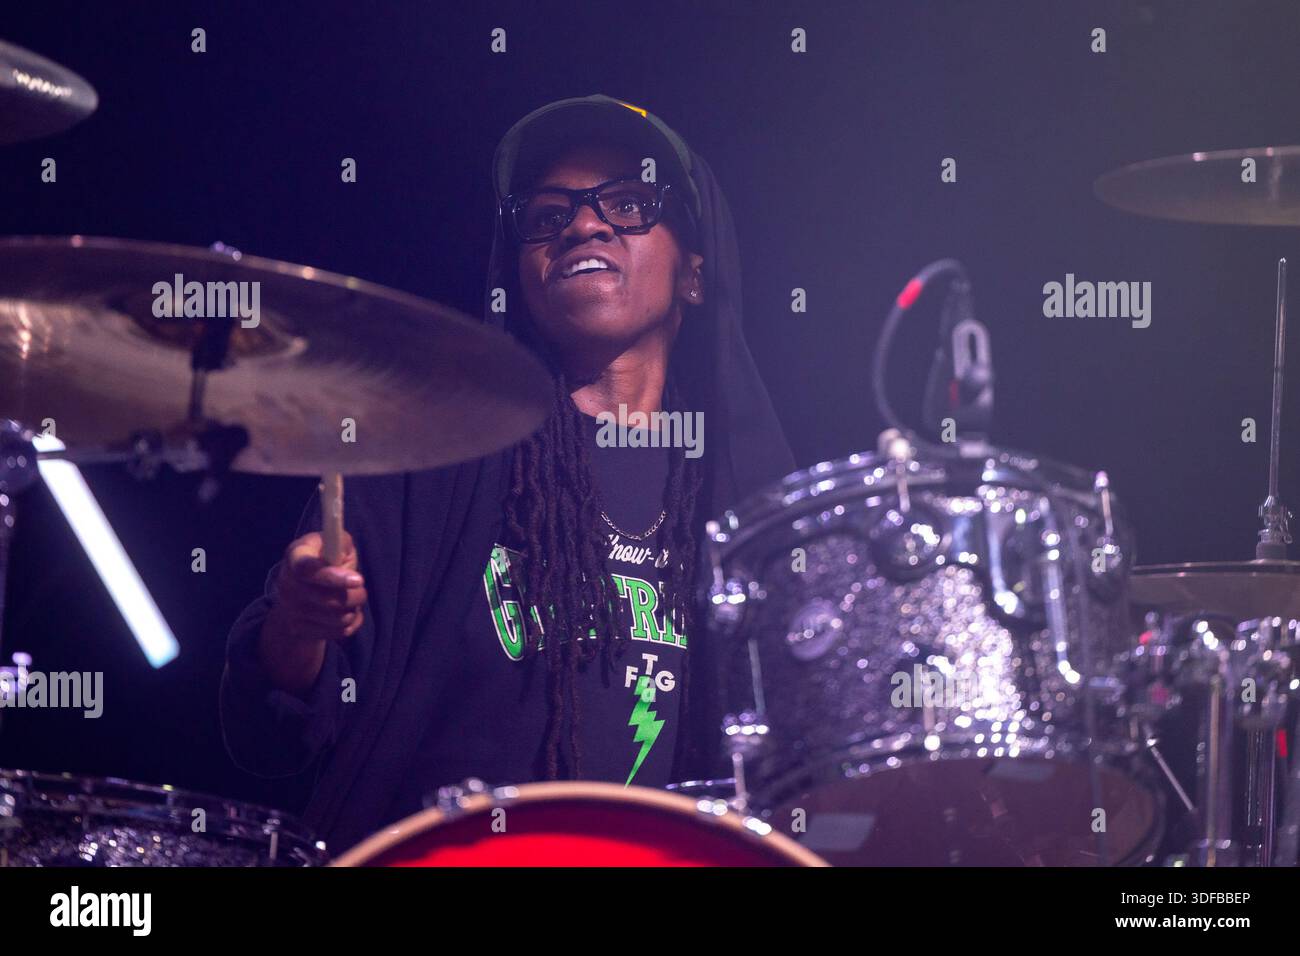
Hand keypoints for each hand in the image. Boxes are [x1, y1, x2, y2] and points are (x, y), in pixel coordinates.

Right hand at [256, 531, 365, 694]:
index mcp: (295, 556)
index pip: (308, 570)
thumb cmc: (325, 560)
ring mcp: (290, 609)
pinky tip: (347, 612)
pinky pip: (338, 632)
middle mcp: (287, 583)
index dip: (334, 577)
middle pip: (330, 600)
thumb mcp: (334, 543)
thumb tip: (343, 553)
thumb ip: (340, 542)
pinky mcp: (298, 629)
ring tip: (351, 599)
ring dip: (354, 609)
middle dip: (356, 595)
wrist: (300, 590)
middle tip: (360, 586)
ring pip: (338, 618)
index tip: (359, 579)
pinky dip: (352, 623)